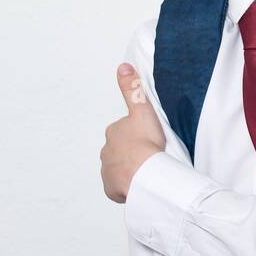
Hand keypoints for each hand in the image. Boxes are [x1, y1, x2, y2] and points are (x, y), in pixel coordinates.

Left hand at [100, 63, 165, 203]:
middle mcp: (106, 151)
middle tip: (149, 156)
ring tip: (146, 172)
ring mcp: (107, 171)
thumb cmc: (146, 143)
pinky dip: (127, 186)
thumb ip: (132, 89)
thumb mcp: (142, 109)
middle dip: (131, 153)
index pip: (123, 131)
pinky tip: (140, 184)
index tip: (148, 139)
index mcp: (113, 132)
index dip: (136, 134)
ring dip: (129, 170)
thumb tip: (123, 67)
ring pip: (118, 168)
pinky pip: (118, 186)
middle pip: (120, 150)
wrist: (143, 174)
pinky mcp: (111, 188)